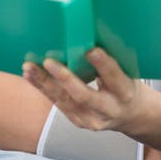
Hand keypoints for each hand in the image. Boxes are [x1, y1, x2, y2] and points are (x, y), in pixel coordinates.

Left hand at [22, 48, 154, 133]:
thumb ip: (109, 61)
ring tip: (30, 68)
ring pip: (65, 100)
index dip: (102, 63)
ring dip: (45, 83)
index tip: (90, 49)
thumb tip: (86, 38)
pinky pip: (58, 103)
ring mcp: (91, 119)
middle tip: (49, 61)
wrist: (130, 115)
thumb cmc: (126, 85)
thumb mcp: (127, 72)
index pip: (114, 77)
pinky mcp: (78, 121)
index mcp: (125, 93)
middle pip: (84, 95)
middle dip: (65, 78)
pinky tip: (31, 76)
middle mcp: (109, 110)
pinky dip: (43, 88)